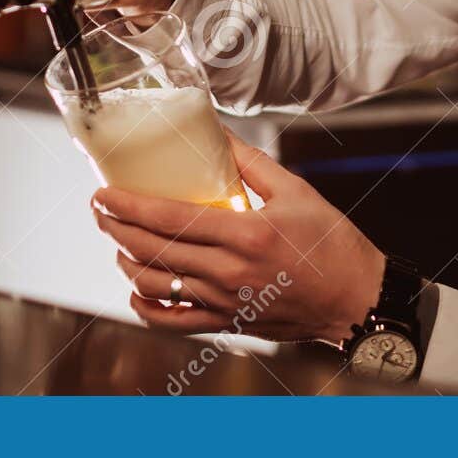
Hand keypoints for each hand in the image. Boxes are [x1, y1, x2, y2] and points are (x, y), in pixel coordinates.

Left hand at [92, 132, 385, 343]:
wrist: (355, 299)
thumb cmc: (332, 244)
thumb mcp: (297, 192)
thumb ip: (252, 163)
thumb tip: (218, 133)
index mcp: (246, 234)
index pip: (169, 219)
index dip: (129, 206)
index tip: (104, 193)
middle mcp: (229, 272)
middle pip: (152, 251)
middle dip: (116, 228)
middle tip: (101, 210)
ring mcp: (225, 302)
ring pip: (154, 286)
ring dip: (126, 262)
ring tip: (119, 242)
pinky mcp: (227, 323)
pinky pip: (172, 322)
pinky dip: (146, 307)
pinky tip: (138, 288)